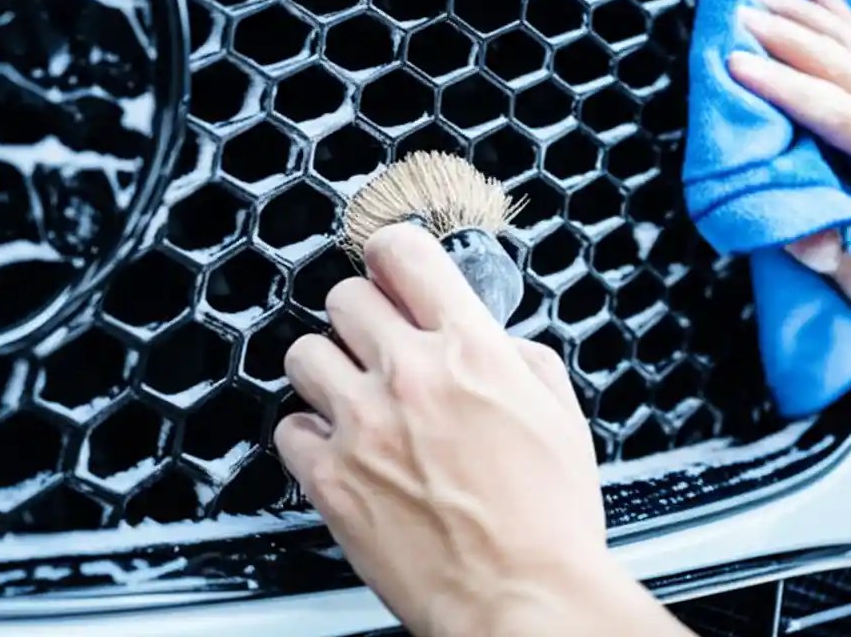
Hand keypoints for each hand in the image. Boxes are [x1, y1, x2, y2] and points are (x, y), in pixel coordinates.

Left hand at [274, 223, 686, 635]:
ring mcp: (362, 425)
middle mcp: (409, 376)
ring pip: (305, 353)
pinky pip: (289, 428)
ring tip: (352, 397)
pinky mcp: (330, 477)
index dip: (391, 252)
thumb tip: (494, 340)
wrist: (522, 597)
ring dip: (328, 369)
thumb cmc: (549, 521)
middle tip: (377, 343)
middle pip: (345, 297)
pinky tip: (340, 450)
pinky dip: (309, 436)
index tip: (389, 266)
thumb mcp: (561, 416)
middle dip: (362, 315)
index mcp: (470, 350)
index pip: (403, 253)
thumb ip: (520, 359)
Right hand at [728, 0, 850, 319]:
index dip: (781, 85)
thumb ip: (833, 255)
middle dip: (783, 38)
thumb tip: (800, 234)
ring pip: (845, 45)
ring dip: (800, 17)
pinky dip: (831, 15)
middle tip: (734, 20)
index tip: (736, 65)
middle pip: (836, 64)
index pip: (832, 108)